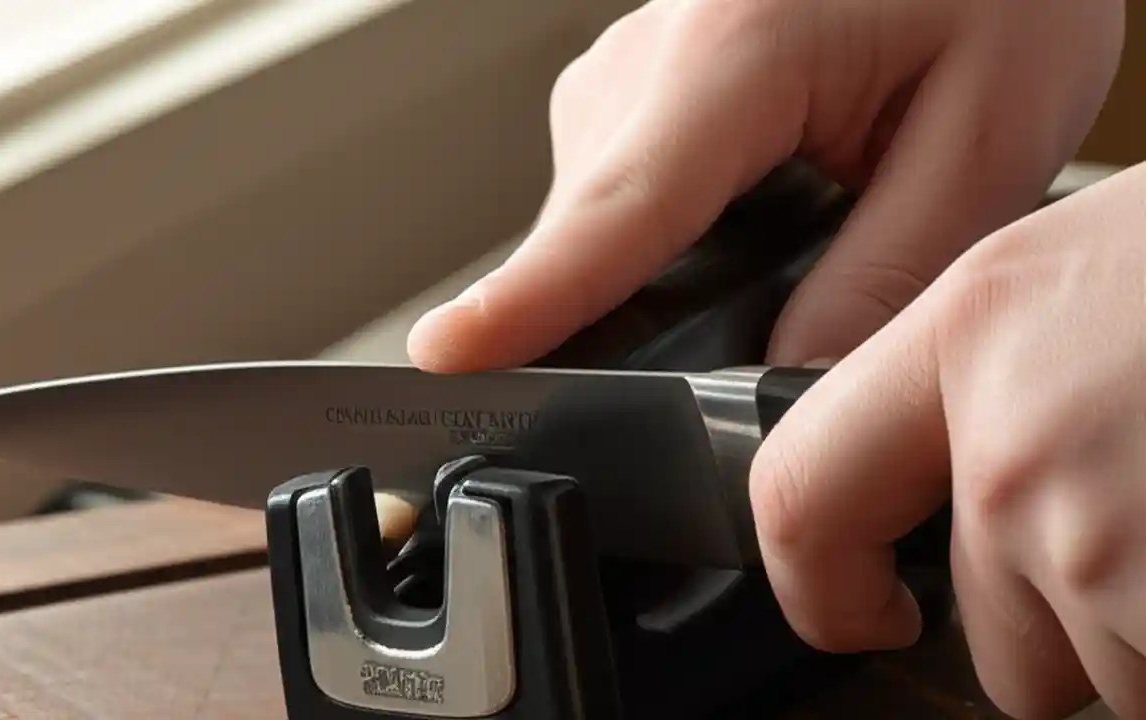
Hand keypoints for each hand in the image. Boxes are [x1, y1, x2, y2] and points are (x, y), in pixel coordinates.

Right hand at [405, 0, 1122, 371]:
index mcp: (735, 52)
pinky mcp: (634, 91)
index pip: (614, 210)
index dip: (527, 298)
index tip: (444, 357)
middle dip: (631, 330)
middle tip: (770, 326)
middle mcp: (648, 57)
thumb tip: (790, 381)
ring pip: (596, 222)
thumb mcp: (988, 130)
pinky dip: (659, 245)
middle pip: (590, 237)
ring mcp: (628, 72)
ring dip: (656, 281)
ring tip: (786, 253)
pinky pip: (614, 198)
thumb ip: (886, 271)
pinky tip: (754, 231)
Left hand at [749, 162, 1145, 718]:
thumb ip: (997, 368)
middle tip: (1133, 544)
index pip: (802, 487)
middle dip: (1049, 623)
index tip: (845, 612)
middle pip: (983, 626)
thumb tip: (951, 459)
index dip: (817, 583)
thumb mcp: (1094, 271)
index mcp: (975, 330)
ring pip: (1079, 669)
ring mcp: (1090, 539)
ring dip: (1132, 633)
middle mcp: (1011, 440)